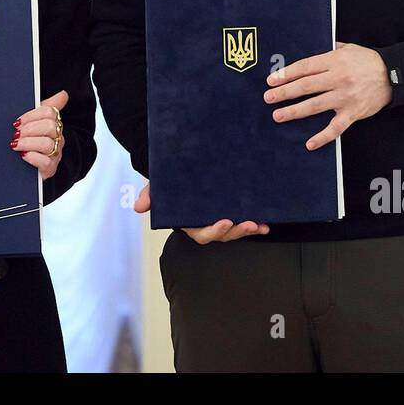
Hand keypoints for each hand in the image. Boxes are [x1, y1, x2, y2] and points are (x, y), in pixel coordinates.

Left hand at [12, 90, 68, 180]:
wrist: (26, 167)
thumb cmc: (30, 140)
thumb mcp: (34, 122)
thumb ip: (47, 107)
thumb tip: (64, 94)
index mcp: (54, 123)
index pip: (49, 112)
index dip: (31, 115)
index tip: (17, 122)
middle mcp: (58, 137)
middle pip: (50, 126)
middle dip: (29, 129)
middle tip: (16, 134)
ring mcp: (56, 153)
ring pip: (47, 144)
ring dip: (28, 143)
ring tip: (15, 145)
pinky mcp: (51, 168)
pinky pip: (45, 162)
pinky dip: (33, 157)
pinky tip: (23, 155)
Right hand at [132, 182, 268, 244]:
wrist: (180, 169)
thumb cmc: (168, 182)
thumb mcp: (158, 186)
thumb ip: (150, 195)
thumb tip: (137, 207)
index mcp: (188, 222)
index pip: (200, 232)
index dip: (213, 230)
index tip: (224, 222)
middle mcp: (204, 224)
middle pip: (221, 235)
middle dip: (235, 232)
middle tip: (248, 224)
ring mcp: (218, 219)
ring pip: (234, 231)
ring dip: (247, 229)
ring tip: (259, 225)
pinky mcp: (230, 212)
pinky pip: (243, 222)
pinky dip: (255, 225)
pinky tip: (266, 223)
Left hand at [264, 41, 392, 149]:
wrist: (395, 74)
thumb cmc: (368, 60)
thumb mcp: (348, 48)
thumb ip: (328, 49)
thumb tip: (308, 50)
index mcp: (334, 61)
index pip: (304, 67)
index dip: (286, 74)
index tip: (271, 80)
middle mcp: (338, 78)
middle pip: (305, 86)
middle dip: (284, 93)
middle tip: (268, 98)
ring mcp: (345, 97)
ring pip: (315, 106)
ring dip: (294, 112)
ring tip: (278, 115)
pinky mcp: (354, 112)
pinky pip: (336, 127)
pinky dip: (322, 137)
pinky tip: (309, 143)